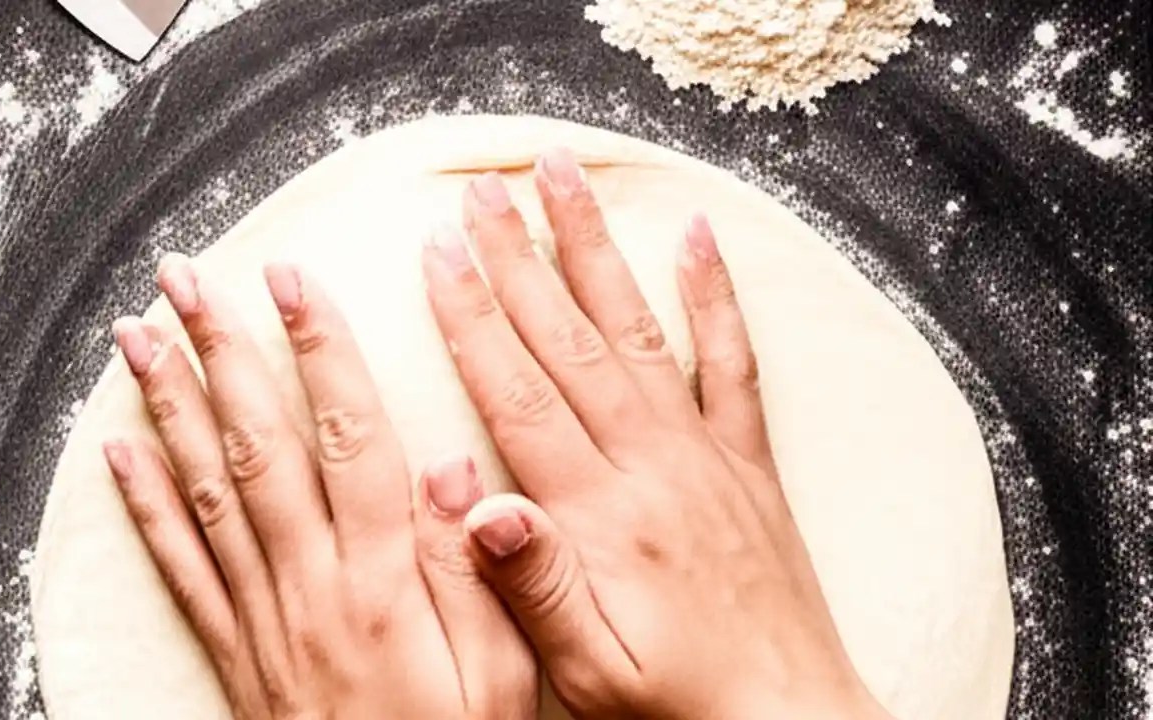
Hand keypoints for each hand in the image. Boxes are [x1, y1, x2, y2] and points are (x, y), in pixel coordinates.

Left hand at [103, 256, 535, 718]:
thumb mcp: (501, 680)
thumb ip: (479, 574)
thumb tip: (456, 468)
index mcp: (383, 584)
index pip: (348, 439)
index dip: (321, 352)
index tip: (296, 280)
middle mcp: (310, 585)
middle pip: (260, 444)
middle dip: (224, 349)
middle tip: (191, 275)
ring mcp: (261, 615)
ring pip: (208, 489)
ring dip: (171, 404)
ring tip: (141, 333)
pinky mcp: (232, 648)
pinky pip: (179, 566)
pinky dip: (143, 503)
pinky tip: (119, 449)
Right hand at [423, 150, 892, 719]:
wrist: (787, 718)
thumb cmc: (678, 704)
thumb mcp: (588, 671)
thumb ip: (533, 586)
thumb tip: (477, 507)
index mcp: (599, 512)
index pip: (518, 392)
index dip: (473, 317)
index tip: (439, 253)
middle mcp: (652, 462)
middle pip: (570, 339)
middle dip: (519, 258)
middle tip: (481, 190)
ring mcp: (703, 452)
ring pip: (638, 327)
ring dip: (596, 247)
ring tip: (564, 178)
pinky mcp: (745, 459)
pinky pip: (732, 361)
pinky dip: (715, 294)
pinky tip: (697, 236)